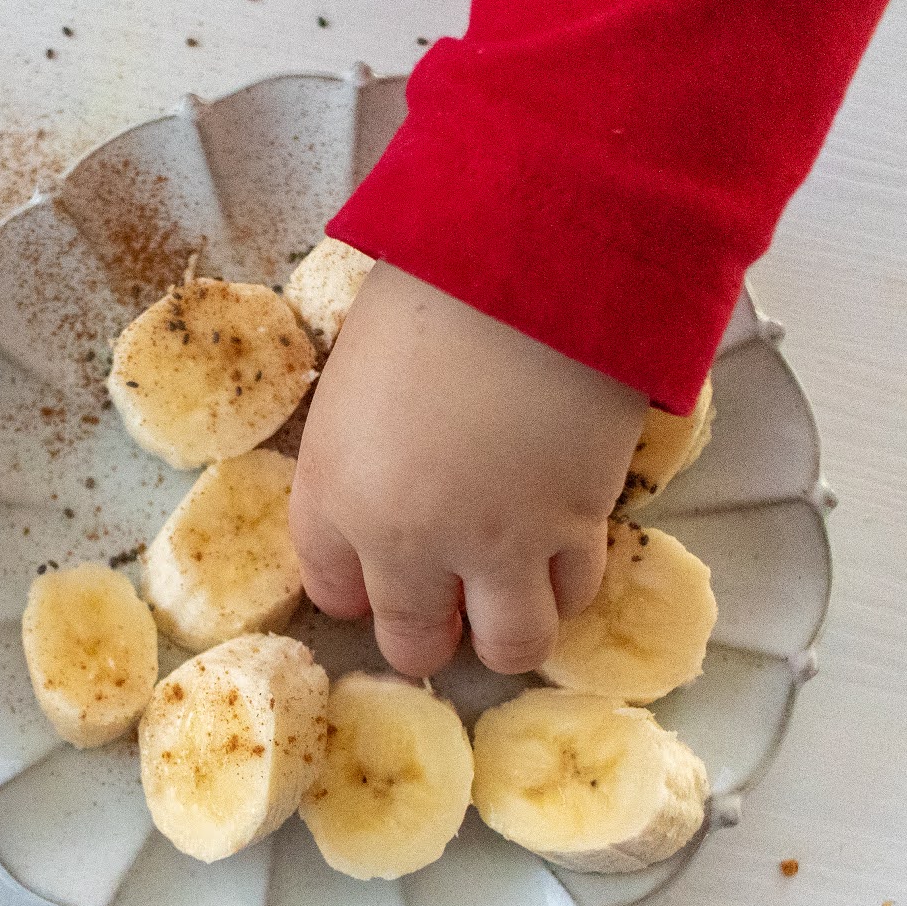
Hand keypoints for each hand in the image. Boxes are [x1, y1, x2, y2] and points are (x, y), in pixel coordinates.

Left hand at [290, 263, 647, 676]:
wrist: (530, 260)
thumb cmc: (429, 286)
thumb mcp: (357, 373)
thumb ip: (364, 446)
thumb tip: (390, 469)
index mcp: (330, 493)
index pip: (332, 592)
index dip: (361, 591)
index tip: (381, 581)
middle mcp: (402, 540)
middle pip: (412, 639)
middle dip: (430, 633)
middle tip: (454, 606)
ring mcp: (492, 545)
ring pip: (507, 645)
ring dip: (507, 632)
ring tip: (516, 596)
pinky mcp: (573, 528)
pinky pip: (576, 593)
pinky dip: (571, 583)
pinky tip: (568, 550)